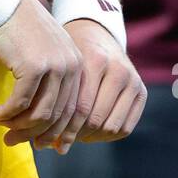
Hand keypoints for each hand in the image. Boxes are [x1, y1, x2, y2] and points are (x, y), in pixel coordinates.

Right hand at [0, 0, 83, 148]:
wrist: (2, 3)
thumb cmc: (18, 30)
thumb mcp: (42, 54)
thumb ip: (48, 82)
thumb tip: (42, 119)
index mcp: (77, 64)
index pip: (74, 109)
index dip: (60, 132)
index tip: (46, 146)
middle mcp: (70, 65)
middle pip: (58, 115)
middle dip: (36, 134)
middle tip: (15, 143)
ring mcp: (54, 66)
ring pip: (40, 113)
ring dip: (20, 126)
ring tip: (5, 130)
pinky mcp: (33, 66)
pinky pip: (21, 102)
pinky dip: (8, 113)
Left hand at [51, 19, 146, 151]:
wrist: (96, 33)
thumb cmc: (70, 52)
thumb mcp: (61, 65)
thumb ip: (54, 95)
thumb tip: (36, 140)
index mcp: (96, 60)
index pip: (80, 107)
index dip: (61, 129)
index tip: (40, 140)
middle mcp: (118, 70)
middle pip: (95, 120)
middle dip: (72, 136)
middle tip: (53, 144)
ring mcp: (133, 81)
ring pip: (111, 127)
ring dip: (88, 138)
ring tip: (70, 138)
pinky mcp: (141, 92)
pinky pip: (125, 128)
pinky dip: (105, 137)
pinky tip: (89, 134)